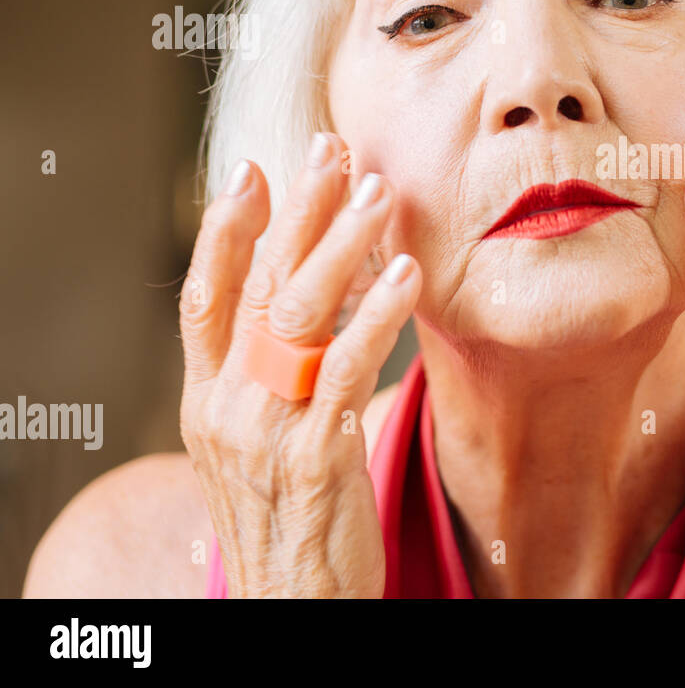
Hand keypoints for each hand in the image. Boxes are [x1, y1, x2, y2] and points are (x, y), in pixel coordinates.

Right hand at [178, 133, 420, 596]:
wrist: (294, 607)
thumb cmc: (291, 519)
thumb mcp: (262, 443)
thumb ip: (276, 376)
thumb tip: (309, 304)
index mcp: (209, 398)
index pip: (207, 295)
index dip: (226, 229)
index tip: (256, 168)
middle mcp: (226, 406)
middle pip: (258, 286)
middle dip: (297, 212)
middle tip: (333, 150)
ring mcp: (264, 432)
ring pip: (296, 315)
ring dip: (340, 245)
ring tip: (377, 191)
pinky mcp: (311, 459)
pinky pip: (344, 370)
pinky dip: (375, 315)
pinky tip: (404, 274)